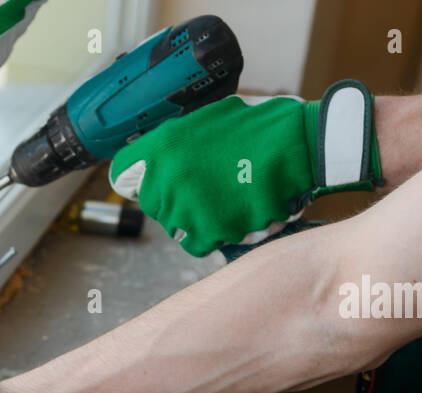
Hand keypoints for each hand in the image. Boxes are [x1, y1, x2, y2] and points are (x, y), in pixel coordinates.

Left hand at [110, 80, 382, 256]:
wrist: (298, 146)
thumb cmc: (258, 129)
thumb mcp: (206, 120)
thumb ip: (171, 142)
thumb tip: (141, 163)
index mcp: (162, 145)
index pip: (124, 174)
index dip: (137, 177)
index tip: (147, 180)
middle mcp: (167, 177)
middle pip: (151, 203)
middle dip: (173, 197)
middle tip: (206, 185)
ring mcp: (187, 207)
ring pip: (175, 225)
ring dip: (195, 216)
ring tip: (226, 196)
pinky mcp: (209, 231)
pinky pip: (197, 243)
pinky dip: (213, 234)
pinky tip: (232, 213)